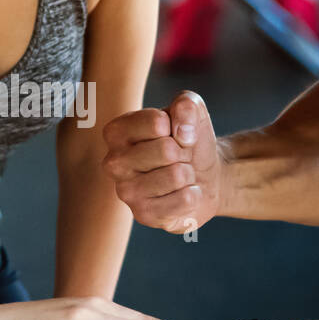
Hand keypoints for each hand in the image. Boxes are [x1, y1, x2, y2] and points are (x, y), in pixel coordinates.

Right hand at [102, 90, 227, 232]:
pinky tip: (183, 194)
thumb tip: (182, 132)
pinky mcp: (144, 215)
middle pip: (167, 150)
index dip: (177, 126)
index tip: (172, 133)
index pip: (156, 122)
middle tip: (178, 158)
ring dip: (189, 174)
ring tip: (180, 176)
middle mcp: (113, 163)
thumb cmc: (189, 140)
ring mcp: (126, 192)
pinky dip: (194, 194)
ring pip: (176, 176)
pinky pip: (185, 199)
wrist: (205, 175)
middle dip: (184, 152)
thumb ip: (186, 104)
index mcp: (116, 132)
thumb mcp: (192, 111)